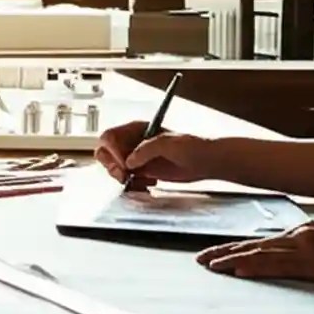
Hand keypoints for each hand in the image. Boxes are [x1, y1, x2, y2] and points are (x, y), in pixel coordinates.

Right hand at [94, 121, 213, 186]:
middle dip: (111, 165)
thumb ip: (146, 149)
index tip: (125, 164)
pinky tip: (146, 183)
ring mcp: (137, 157)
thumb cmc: (193, 146)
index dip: (113, 152)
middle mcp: (133, 142)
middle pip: (106, 152)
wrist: (207, 162)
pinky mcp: (143, 171)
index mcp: (137, 129)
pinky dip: (131, 184)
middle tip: (123, 175)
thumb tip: (129, 162)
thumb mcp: (168, 143)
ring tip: (135, 180)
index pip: (110, 137)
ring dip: (119, 176)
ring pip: (113, 166)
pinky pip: (126, 178)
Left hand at [197, 222, 313, 287]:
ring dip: (231, 259)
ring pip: (259, 254)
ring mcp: (305, 249)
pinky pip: (278, 266)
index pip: (262, 241)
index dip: (236, 247)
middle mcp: (299, 236)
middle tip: (199, 259)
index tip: (215, 252)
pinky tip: (238, 270)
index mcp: (304, 232)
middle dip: (224, 252)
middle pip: (253, 244)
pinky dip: (255, 267)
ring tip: (208, 265)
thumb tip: (294, 254)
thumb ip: (312, 246)